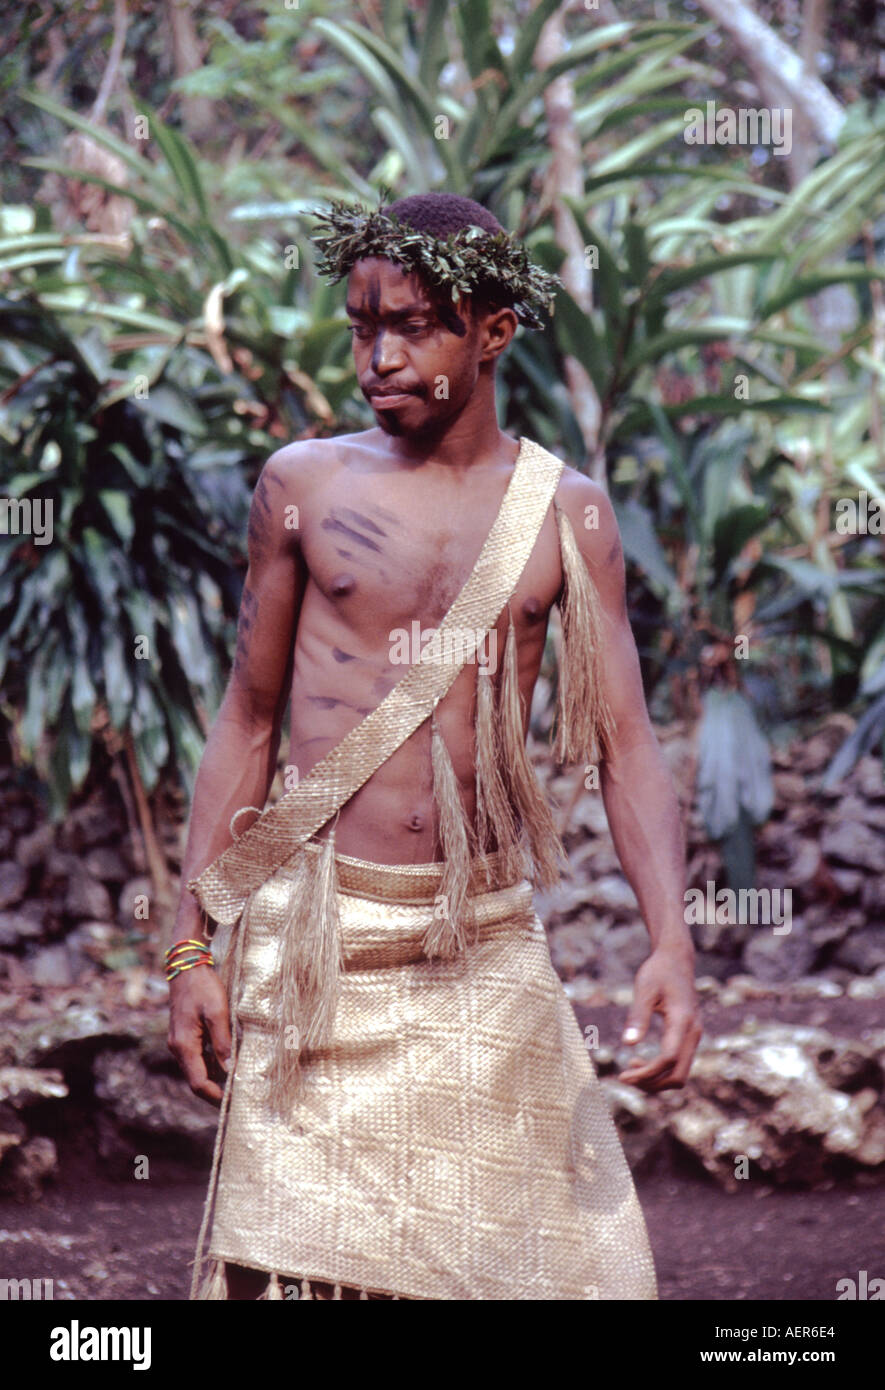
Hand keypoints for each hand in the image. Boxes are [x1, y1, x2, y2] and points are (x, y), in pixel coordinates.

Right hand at [168, 964, 231, 1105]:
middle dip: (215, 1092)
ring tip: (236, 1084)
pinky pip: (198, 1058)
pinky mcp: (185, 1036)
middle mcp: (178, 1048)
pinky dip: (212, 1065)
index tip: (233, 1102)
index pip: (198, 1083)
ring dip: (215, 1079)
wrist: (187, 966)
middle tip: (238, 1098)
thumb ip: (223, 1042)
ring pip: (197, 1070)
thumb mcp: (218, 1012)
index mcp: (184, 1045)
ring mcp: (180, 1042)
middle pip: (196, 1080)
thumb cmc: (203, 987)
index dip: (215, 1096)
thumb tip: (230, 1070)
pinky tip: (228, 1064)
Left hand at [617, 944, 700, 1092]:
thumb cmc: (658, 972)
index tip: (624, 1074)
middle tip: (624, 1077)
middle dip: (651, 1083)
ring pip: (680, 1074)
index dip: (647, 1073)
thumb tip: (627, 1044)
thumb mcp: (644, 989)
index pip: (668, 1059)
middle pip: (678, 1075)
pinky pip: (679, 1065)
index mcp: (683, 1021)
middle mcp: (693, 1033)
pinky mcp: (689, 1037)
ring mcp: (694, 1036)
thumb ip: (637, 1016)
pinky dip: (661, 1071)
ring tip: (630, 1070)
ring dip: (656, 1080)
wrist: (677, 960)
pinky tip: (640, 1061)